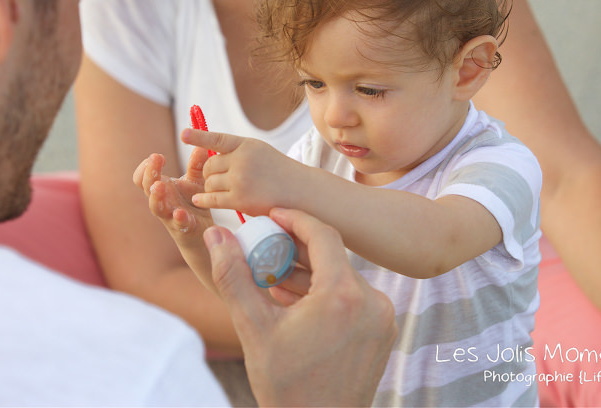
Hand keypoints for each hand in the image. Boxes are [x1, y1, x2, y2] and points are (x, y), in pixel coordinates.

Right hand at [132, 149, 216, 291]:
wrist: (204, 232)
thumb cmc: (195, 203)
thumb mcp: (196, 181)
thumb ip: (197, 165)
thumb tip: (200, 145)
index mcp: (162, 187)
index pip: (143, 176)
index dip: (145, 167)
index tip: (155, 156)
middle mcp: (162, 201)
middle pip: (147, 187)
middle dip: (149, 174)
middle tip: (154, 160)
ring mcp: (169, 216)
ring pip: (156, 207)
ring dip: (156, 196)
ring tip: (159, 186)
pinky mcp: (183, 228)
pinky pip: (178, 224)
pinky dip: (179, 219)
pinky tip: (181, 213)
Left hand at [181, 128, 306, 215]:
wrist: (300, 191)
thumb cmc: (279, 172)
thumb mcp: (260, 151)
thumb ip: (237, 151)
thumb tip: (208, 153)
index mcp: (246, 145)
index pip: (217, 139)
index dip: (198, 136)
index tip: (183, 134)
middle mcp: (242, 160)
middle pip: (209, 166)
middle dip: (208, 173)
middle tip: (216, 179)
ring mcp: (240, 180)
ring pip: (209, 183)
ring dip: (210, 188)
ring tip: (223, 191)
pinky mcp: (240, 200)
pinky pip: (212, 199)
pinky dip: (203, 199)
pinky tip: (199, 200)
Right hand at [204, 208, 396, 406]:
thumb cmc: (285, 385)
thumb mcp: (253, 327)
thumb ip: (233, 275)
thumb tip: (217, 233)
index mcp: (343, 295)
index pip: (323, 235)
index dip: (295, 219)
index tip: (272, 215)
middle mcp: (372, 302)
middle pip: (333, 256)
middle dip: (298, 248)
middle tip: (268, 246)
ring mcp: (382, 318)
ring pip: (343, 277)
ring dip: (311, 272)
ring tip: (276, 277)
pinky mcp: (383, 332)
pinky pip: (354, 298)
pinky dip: (327, 292)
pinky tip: (297, 301)